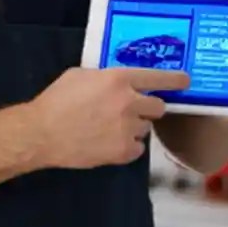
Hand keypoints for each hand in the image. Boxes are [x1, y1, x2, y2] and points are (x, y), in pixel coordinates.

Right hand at [27, 67, 190, 169]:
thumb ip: (105, 76)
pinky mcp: (123, 151)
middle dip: (147, 108)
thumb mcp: (81, 75)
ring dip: (134, 127)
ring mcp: (128, 129)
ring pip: (146, 128)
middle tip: (130, 110)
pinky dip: (128, 146)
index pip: (158, 77)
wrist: (42, 133)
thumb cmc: (57, 100)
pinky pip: (138, 148)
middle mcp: (129, 103)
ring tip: (110, 128)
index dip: (175, 80)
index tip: (186, 81)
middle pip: (158, 106)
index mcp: (119, 79)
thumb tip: (119, 81)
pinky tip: (109, 143)